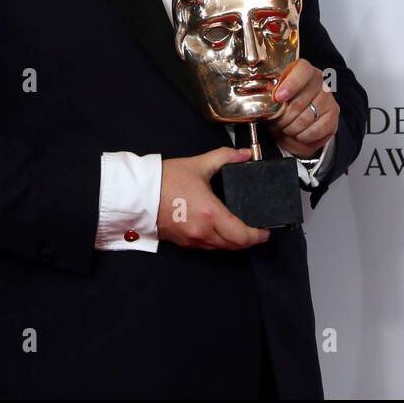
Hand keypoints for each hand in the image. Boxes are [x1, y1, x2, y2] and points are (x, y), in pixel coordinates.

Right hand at [157, 147, 271, 249]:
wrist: (137, 193)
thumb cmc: (166, 179)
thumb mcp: (198, 164)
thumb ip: (225, 157)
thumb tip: (244, 154)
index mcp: (211, 215)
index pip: (243, 236)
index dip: (258, 236)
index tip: (266, 231)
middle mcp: (203, 232)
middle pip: (234, 246)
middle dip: (248, 240)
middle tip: (256, 230)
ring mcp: (192, 240)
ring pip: (221, 248)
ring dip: (233, 242)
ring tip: (240, 229)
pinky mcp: (183, 242)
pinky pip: (207, 247)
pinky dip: (217, 241)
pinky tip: (219, 229)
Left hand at [265, 58, 338, 158]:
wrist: (298, 123)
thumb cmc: (284, 106)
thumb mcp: (274, 98)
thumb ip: (270, 96)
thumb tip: (262, 102)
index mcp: (302, 69)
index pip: (302, 71)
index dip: (290, 85)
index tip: (278, 98)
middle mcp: (318, 80)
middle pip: (299, 101)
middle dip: (283, 117)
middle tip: (276, 122)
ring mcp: (328, 97)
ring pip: (306, 118)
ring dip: (291, 128)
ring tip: (285, 128)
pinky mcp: (334, 114)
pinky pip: (316, 130)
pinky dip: (303, 136)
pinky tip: (298, 134)